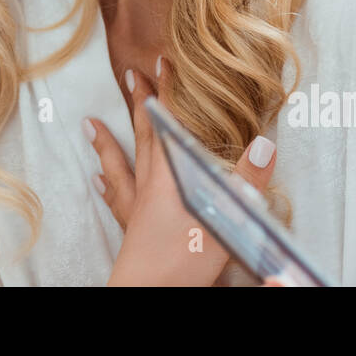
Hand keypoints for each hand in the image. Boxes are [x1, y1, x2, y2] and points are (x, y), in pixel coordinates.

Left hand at [88, 64, 276, 285]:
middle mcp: (149, 188)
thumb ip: (246, 182)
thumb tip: (265, 143)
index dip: (167, 94)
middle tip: (130, 75)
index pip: (168, 125)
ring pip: (121, 166)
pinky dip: (109, 186)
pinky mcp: (133, 232)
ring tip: (90, 124)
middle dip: (139, 105)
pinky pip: (117, 201)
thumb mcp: (224, 220)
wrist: (145, 293)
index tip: (161, 62)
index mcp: (169, 179)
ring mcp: (138, 210)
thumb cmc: (182, 260)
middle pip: (143, 138)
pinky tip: (99, 181)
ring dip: (109, 143)